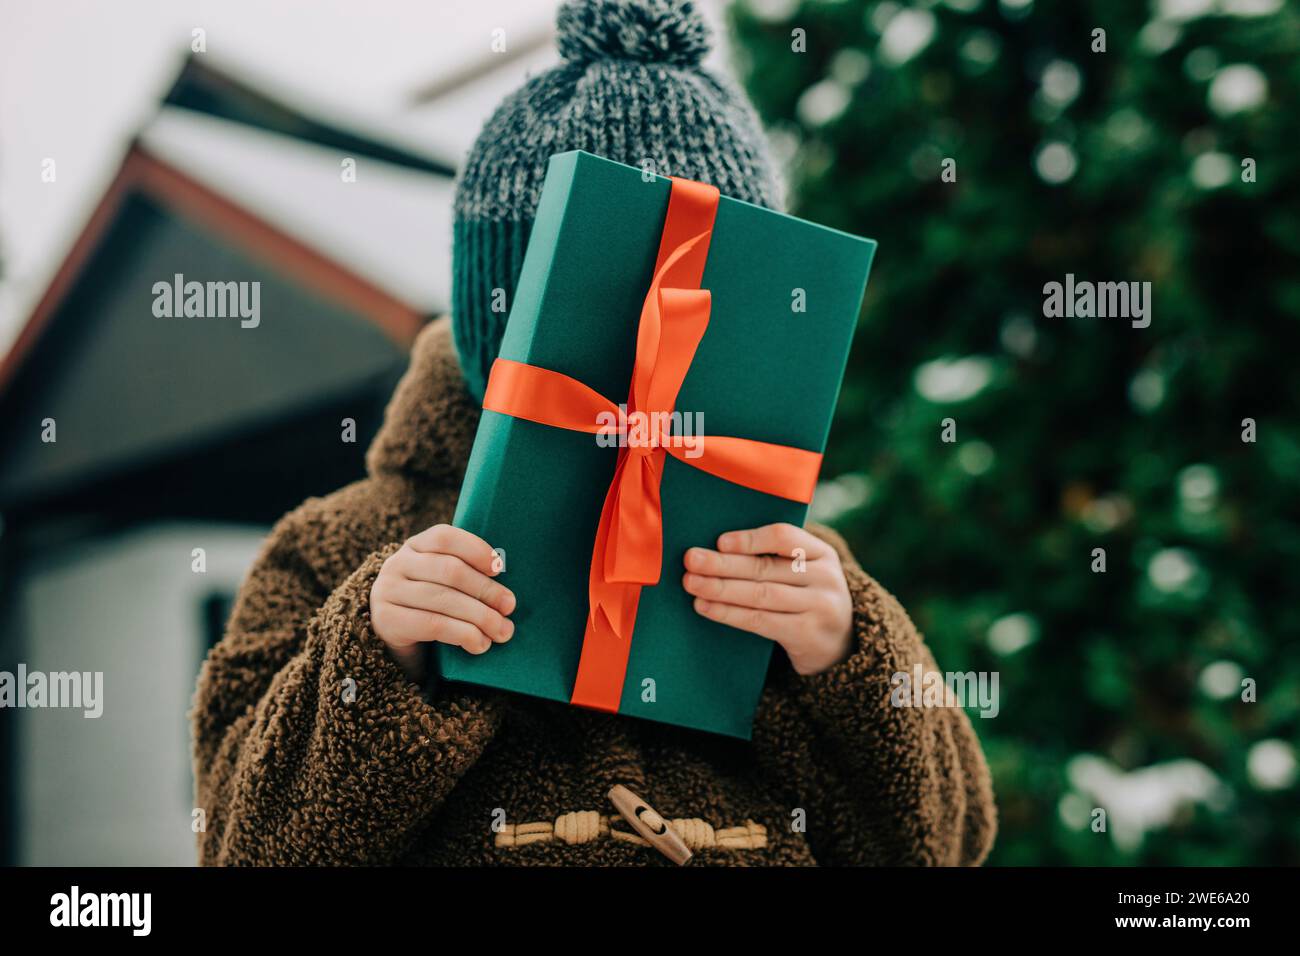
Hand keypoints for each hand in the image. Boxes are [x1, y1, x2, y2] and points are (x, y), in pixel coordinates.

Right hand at [370, 525, 514, 681]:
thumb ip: (468, 574)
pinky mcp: (387, 620)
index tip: (499, 569)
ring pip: (444, 600)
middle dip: (486, 590)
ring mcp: (387, 591)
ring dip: (481, 617)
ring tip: (502, 631)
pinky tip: (480, 644)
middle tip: (509, 606)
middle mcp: (397, 563)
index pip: (445, 537)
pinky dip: (464, 635)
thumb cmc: (433, 603)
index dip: (475, 549)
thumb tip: (506, 595)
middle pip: (450, 570)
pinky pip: (433, 625)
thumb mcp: (445, 581)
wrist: (396, 634)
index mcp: (416, 545)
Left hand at [682, 523, 853, 676]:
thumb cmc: (807, 598)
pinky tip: (706, 607)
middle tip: (691, 560)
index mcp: (823, 552)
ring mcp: (819, 607)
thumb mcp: (805, 572)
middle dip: (723, 564)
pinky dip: (729, 613)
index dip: (750, 539)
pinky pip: (760, 620)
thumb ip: (774, 558)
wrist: (841, 645)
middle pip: (765, 567)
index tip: (720, 541)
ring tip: (692, 584)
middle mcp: (825, 577)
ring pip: (760, 594)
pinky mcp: (806, 634)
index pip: (784, 537)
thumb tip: (716, 548)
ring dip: (720, 589)